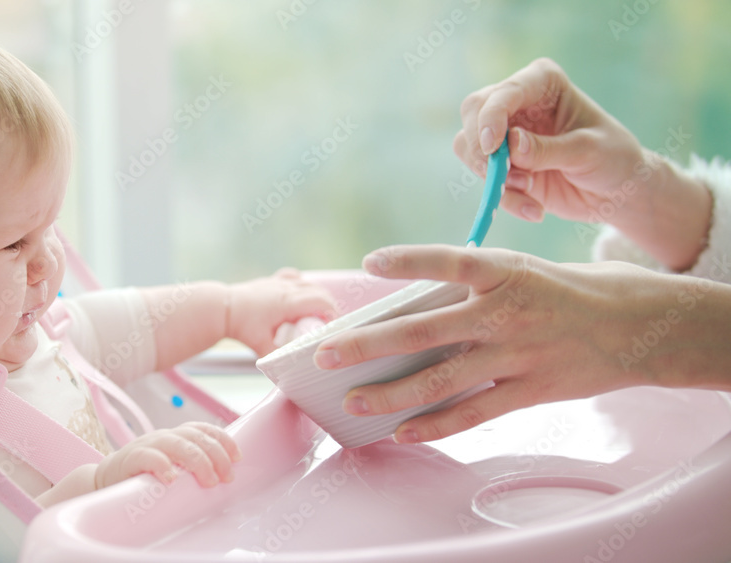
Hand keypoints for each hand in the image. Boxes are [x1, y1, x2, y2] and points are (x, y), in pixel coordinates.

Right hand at [94, 421, 240, 489]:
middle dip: (216, 455)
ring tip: (209, 481)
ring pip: (177, 444)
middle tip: (226, 477)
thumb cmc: (145, 476)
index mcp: (176, 437)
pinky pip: (149, 457)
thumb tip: (223, 480)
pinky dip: (163, 465)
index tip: (238, 457)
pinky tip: (172, 479)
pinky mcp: (131, 458)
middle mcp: (165, 436)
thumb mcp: (172, 467)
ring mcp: (148, 445)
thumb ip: (192, 468)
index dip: (223, 440)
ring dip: (198, 461)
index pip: (203, 430)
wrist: (106, 480)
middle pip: (195, 436)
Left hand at [227, 268, 337, 355]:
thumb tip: (291, 372)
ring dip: (317, 296)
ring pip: (308, 283)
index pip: (322, 302)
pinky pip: (295, 278)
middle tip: (330, 324)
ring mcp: (279, 282)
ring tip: (318, 314)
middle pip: (319, 291)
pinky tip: (301, 297)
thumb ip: (278, 358)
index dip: (333, 314)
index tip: (335, 327)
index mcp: (287, 302)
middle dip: (329, 306)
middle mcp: (286, 288)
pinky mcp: (272, 281)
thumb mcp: (261, 346)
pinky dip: (302, 286)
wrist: (221, 308)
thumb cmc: (241, 325)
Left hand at [314, 244, 730, 442]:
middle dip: (368, 344)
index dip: (407, 261)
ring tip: (352, 401)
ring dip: (390, 394)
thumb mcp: (522, 271)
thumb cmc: (566, 290)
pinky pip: (474, 413)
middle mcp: (505, 312)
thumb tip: (409, 316)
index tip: (368, 263)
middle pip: (422, 331)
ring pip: (440, 380)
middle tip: (325, 354)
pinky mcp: (530, 390)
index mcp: (503, 271)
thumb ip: (471, 290)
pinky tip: (402, 431)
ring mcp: (517, 355)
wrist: (639, 323)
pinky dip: (435, 425)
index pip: (447, 262)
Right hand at [455, 57, 710, 270]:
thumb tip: (510, 146)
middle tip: (502, 176)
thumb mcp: (588, 151)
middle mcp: (517, 102)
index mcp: (542, 83)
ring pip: (468, 146)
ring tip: (529, 191)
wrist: (616, 192)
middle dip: (482, 148)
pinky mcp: (500, 163)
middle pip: (473, 112)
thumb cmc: (613, 158)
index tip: (492, 146)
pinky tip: (534, 208)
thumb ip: (549, 149)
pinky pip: (482, 178)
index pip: (504, 92)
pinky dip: (503, 198)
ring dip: (492, 176)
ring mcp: (504, 132)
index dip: (491, 117)